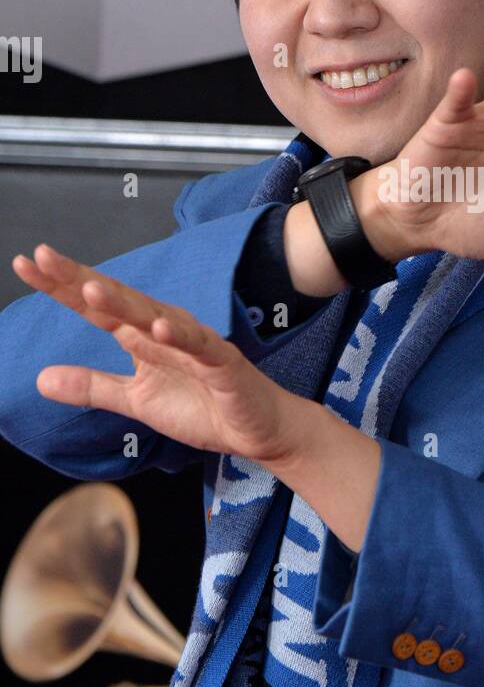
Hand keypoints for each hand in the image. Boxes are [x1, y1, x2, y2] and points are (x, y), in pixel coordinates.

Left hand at [9, 246, 312, 472]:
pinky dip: (180, 336)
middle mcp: (164, 330)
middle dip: (80, 279)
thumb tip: (40, 378)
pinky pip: (198, 346)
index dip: (60, 286)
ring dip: (123, 303)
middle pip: (116, 300)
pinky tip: (158, 327)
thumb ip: (92, 386)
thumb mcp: (135, 401)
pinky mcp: (221, 362)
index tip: (25, 264)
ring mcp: (193, 343)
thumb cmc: (203, 407)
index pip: (94, 308)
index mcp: (142, 336)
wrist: (256, 430)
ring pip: (153, 317)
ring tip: (90, 290)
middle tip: (43, 256)